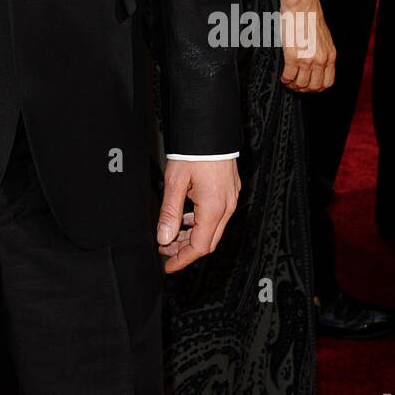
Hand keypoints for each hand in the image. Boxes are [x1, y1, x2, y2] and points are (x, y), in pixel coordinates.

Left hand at [157, 158, 239, 272]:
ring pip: (212, 229)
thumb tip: (164, 238)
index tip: (168, 266)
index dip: (182, 259)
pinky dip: (200, 222)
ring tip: (171, 235)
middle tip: (165, 250)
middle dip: (185, 249)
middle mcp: (226, 206)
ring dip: (192, 235)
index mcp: (214, 208)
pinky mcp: (230, 190)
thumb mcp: (175, 182)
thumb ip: (169, 213)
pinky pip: (216, 215)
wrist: (210, 129)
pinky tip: (186, 218)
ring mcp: (230, 198)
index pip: (200, 247)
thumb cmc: (195, 151)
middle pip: (208, 241)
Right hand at [279, 0, 335, 92]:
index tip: (309, 86)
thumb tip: (314, 64)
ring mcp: (307, 59)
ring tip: (288, 82)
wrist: (303, 6)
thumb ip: (322, 52)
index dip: (317, 88)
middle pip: (314, 86)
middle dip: (304, 89)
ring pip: (301, 84)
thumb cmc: (310, 17)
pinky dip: (285, 79)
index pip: (327, 82)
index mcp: (330, 55)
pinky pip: (289, 76)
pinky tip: (282, 77)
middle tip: (295, 86)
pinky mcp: (293, 56)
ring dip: (293, 85)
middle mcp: (321, 60)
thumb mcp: (323, 38)